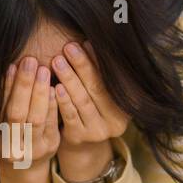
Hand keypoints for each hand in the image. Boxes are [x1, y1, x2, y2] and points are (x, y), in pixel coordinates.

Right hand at [0, 58, 58, 182]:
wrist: (23, 169)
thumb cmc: (0, 142)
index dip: (5, 88)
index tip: (10, 66)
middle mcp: (12, 148)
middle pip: (18, 114)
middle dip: (24, 86)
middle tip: (30, 61)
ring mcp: (33, 149)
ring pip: (37, 118)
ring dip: (40, 92)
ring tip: (43, 70)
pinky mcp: (51, 146)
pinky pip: (53, 123)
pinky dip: (53, 105)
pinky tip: (54, 87)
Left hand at [52, 41, 129, 182]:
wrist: (82, 141)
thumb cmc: (91, 107)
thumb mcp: (100, 92)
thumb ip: (98, 72)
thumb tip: (89, 41)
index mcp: (126, 108)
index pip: (111, 81)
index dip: (97, 62)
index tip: (85, 43)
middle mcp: (116, 123)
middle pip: (97, 89)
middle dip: (82, 67)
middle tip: (69, 48)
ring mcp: (99, 132)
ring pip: (83, 101)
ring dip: (70, 79)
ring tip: (58, 61)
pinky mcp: (81, 138)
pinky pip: (70, 116)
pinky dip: (63, 101)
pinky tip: (56, 87)